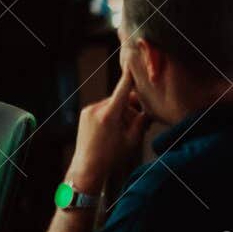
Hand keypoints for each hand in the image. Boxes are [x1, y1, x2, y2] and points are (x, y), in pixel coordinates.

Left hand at [69, 70, 148, 191]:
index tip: (131, 65)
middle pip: (120, 101)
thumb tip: (147, 110)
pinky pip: (103, 108)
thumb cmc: (111, 156)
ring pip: (112, 105)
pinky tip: (112, 129)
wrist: (88, 166)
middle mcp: (96, 109)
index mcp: (108, 115)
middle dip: (131, 109)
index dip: (128, 78)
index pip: (122, 91)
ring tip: (122, 131)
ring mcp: (88, 111)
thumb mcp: (132, 139)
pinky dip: (111, 114)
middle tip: (139, 124)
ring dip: (121, 113)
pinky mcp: (85, 114)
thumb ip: (141, 121)